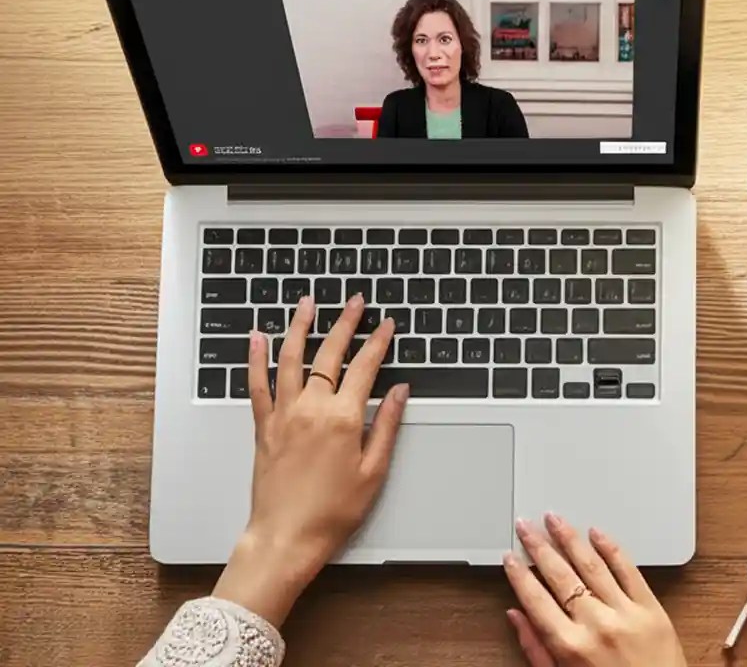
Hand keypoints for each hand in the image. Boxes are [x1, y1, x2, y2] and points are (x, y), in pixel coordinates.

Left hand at [212, 294, 408, 626]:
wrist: (286, 536)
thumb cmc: (333, 511)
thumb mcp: (374, 471)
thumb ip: (386, 425)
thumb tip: (399, 391)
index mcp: (342, 419)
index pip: (365, 368)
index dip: (378, 342)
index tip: (386, 324)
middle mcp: (310, 409)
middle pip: (330, 354)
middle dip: (345, 323)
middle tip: (355, 302)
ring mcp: (283, 415)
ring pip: (291, 359)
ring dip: (300, 326)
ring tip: (307, 303)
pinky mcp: (263, 427)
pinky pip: (257, 384)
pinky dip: (257, 359)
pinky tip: (258, 338)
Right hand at [504, 514, 687, 666]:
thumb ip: (537, 650)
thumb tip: (516, 617)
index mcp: (571, 647)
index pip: (536, 600)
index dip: (519, 575)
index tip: (510, 558)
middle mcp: (597, 626)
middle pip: (560, 576)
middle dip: (539, 547)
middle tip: (526, 527)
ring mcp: (626, 614)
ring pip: (592, 565)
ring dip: (570, 538)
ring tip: (555, 520)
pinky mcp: (652, 609)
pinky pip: (629, 570)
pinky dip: (611, 548)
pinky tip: (597, 534)